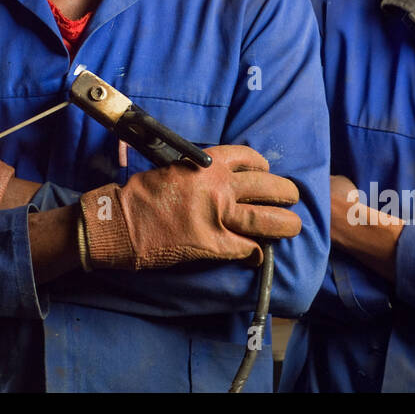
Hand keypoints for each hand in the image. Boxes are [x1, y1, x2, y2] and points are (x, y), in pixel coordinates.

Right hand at [79, 145, 300, 269]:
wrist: (121, 222)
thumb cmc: (142, 195)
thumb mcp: (174, 170)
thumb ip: (201, 173)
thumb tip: (221, 180)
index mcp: (206, 164)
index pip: (248, 158)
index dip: (263, 165)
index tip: (267, 171)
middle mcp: (218, 187)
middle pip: (266, 187)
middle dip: (285, 193)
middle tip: (292, 198)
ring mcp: (218, 217)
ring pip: (266, 220)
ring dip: (284, 224)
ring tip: (293, 227)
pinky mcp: (214, 245)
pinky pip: (247, 249)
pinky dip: (256, 253)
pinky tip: (259, 255)